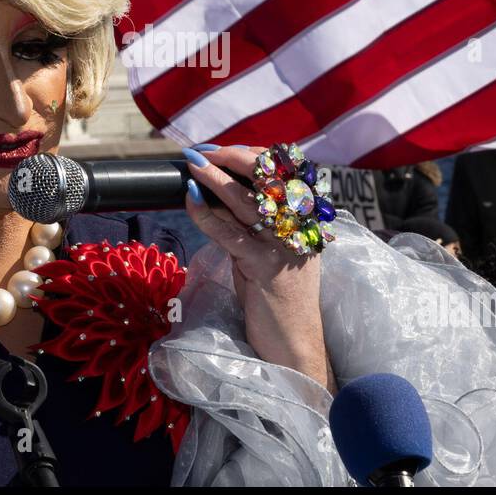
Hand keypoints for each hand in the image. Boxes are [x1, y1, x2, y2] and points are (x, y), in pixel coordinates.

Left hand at [183, 145, 335, 393]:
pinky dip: (207, 214)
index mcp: (304, 220)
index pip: (282, 173)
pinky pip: (230, 234)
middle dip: (231, 158)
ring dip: (214, 178)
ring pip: (246, 201)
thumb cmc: (279, 301)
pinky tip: (191, 200)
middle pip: (267, 177)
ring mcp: (282, 246)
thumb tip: (217, 196)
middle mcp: (298, 227)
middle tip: (202, 152)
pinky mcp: (263, 267)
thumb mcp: (268, 254)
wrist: (295, 346)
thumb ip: (252, 226)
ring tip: (192, 164)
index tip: (220, 149)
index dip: (249, 155)